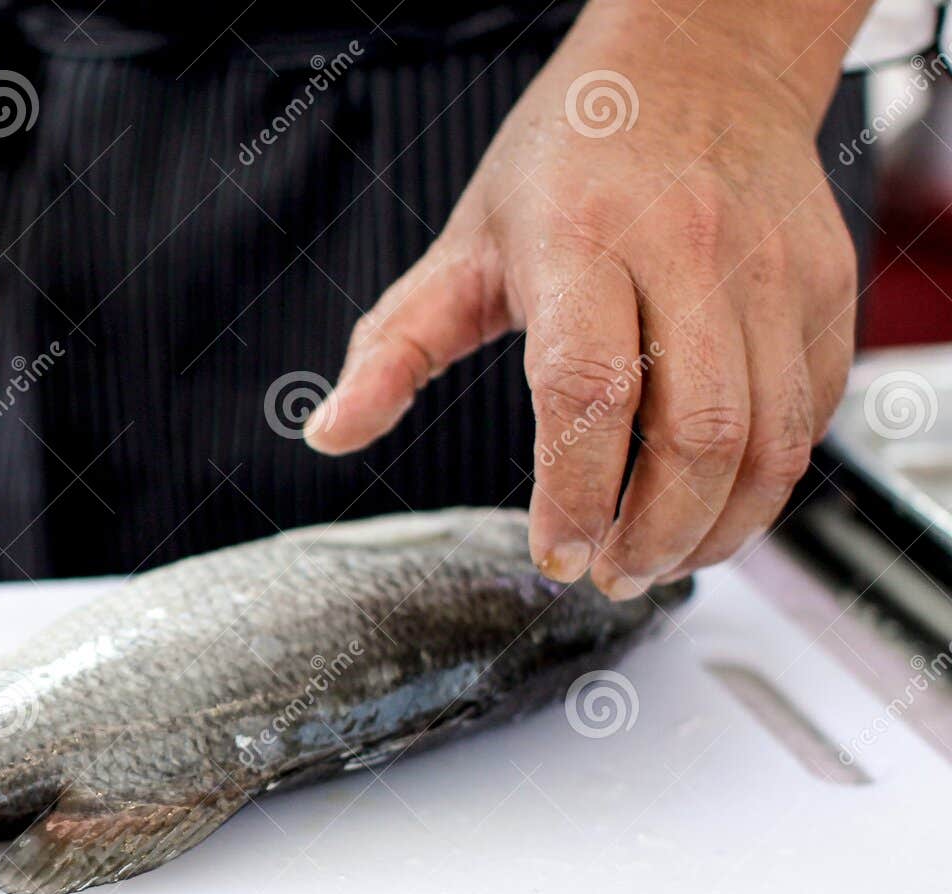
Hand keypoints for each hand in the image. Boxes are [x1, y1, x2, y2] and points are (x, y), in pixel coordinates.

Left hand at [307, 0, 869, 598]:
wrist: (699, 62)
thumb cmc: (572, 160)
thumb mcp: (462, 246)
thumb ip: (392, 349)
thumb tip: (328, 432)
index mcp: (581, 241)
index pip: (588, 391)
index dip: (577, 492)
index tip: (558, 553)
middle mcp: (687, 250)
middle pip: (697, 432)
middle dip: (655, 533)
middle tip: (611, 573)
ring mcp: (768, 268)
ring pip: (770, 437)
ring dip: (717, 528)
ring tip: (661, 559)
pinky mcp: (822, 284)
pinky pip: (812, 411)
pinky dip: (768, 481)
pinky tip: (717, 504)